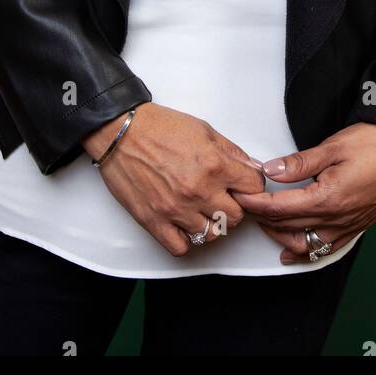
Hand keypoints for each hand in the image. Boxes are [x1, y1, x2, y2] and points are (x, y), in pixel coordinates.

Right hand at [81, 104, 266, 256]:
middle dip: (233, 206)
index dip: (251, 186)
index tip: (243, 185)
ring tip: (202, 209)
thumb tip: (252, 168)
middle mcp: (199, 190)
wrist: (120, 132)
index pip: (254, 189)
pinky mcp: (155, 222)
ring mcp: (177, 209)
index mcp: (214, 165)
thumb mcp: (204, 129)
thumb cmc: (158, 127)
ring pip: (213, 235)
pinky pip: (182, 247)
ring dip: (211, 223)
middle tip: (222, 196)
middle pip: (237, 217)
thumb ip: (232, 152)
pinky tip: (184, 223)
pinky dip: (186, 239)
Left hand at [232, 123, 375, 263]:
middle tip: (247, 207)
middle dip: (263, 219)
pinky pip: (327, 248)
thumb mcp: (334, 147)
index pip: (280, 208)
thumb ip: (300, 162)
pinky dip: (307, 252)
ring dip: (281, 237)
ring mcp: (349, 226)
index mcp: (328, 199)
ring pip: (306, 245)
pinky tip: (294, 252)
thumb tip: (272, 170)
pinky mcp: (358, 225)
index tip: (242, 197)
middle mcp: (337, 219)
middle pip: (289, 227)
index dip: (257, 204)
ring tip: (265, 226)